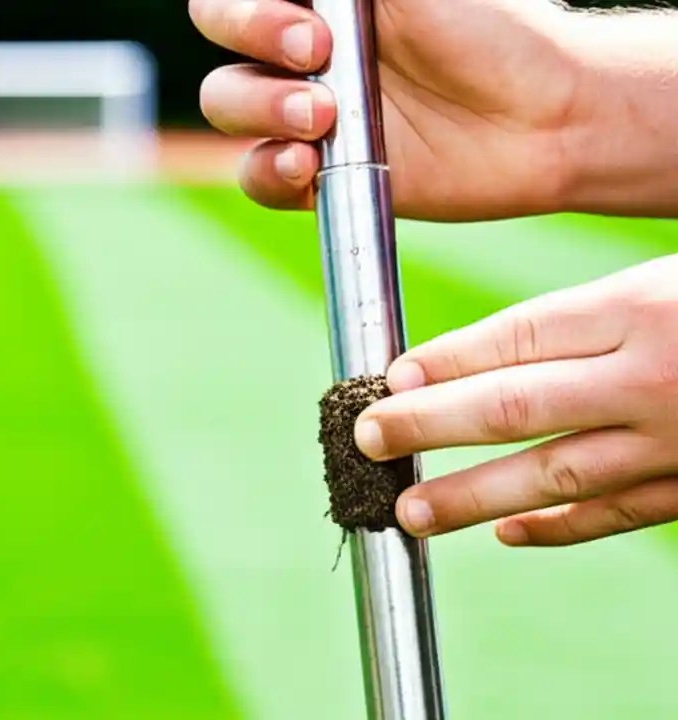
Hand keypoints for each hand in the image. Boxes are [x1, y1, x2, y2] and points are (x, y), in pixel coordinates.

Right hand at [189, 0, 583, 220]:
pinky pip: (254, 175)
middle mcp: (297, 50)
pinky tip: (307, 166)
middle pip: (219, 38)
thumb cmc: (489, 32)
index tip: (309, 20)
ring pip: (226, 105)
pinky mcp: (313, 176)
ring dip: (260, 107)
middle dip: (251, 39)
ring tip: (322, 118)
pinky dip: (269, 170)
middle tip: (316, 52)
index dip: (244, 6)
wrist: (540, 118)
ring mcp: (300, 113)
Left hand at [352, 255, 677, 546]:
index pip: (518, 337)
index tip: (390, 378)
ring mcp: (677, 440)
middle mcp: (653, 379)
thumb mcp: (671, 275)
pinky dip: (559, 526)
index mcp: (640, 309)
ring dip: (474, 496)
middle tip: (368, 438)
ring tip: (410, 511)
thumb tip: (485, 355)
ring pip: (558, 474)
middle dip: (429, 424)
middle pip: (516, 406)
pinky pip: (620, 512)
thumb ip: (595, 312)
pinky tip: (506, 531)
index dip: (445, 361)